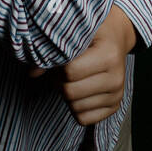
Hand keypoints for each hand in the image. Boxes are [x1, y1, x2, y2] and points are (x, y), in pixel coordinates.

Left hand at [27, 5, 136, 124]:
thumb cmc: (95, 31)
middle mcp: (117, 78)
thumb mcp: (78, 31)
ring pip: (75, 107)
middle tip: (62, 71)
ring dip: (67, 95)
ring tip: (73, 79)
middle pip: (70, 92)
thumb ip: (54, 49)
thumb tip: (33, 73)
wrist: (118, 35)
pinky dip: (76, 108)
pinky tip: (80, 91)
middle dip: (59, 82)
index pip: (70, 72)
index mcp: (109, 55)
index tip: (60, 58)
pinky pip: (83, 119)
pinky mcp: (115, 106)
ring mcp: (117, 94)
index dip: (58, 67)